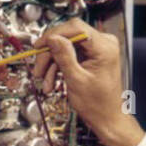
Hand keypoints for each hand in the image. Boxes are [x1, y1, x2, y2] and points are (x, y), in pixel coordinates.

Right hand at [33, 20, 143, 145]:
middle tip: (39, 67)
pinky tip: (51, 81)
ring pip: (66, 47)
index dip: (53, 35)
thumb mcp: (76, 80)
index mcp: (104, 47)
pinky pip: (70, 55)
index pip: (75, 28)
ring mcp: (97, 49)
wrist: (107, 118)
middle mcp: (103, 44)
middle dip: (50, 53)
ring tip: (44, 81)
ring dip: (52, 63)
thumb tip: (52, 38)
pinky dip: (59, 67)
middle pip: (68, 37)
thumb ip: (64, 56)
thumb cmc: (98, 104)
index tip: (39, 45)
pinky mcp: (92, 55)